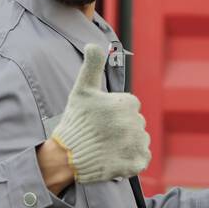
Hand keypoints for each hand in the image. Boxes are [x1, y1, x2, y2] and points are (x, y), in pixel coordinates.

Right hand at [49, 44, 150, 183]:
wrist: (67, 156)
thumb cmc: (75, 121)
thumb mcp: (82, 90)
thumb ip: (92, 65)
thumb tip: (93, 44)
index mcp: (128, 103)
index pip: (128, 108)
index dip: (113, 115)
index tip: (98, 120)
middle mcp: (137, 122)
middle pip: (134, 125)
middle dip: (120, 130)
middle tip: (100, 135)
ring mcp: (138, 143)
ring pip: (138, 142)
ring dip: (126, 145)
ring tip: (106, 148)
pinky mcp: (138, 163)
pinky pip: (141, 159)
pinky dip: (131, 160)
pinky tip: (114, 158)